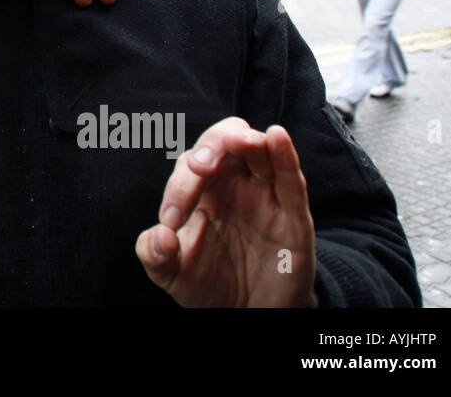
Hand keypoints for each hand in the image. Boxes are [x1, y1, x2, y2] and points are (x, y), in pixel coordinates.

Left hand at [135, 118, 317, 306]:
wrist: (250, 315)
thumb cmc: (210, 285)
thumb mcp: (172, 274)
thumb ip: (155, 255)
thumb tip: (158, 236)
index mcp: (202, 190)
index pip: (190, 167)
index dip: (178, 188)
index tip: (170, 223)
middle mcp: (234, 184)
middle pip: (224, 141)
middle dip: (210, 147)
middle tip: (199, 168)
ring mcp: (266, 196)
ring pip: (260, 149)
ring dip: (246, 140)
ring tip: (236, 142)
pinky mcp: (294, 216)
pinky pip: (292, 179)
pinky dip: (285, 154)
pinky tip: (277, 136)